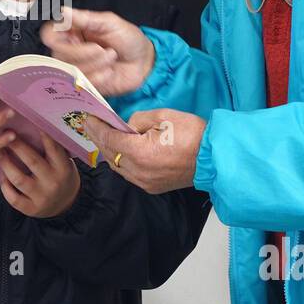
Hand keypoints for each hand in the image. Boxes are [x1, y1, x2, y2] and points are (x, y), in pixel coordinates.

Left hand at [0, 133, 80, 218]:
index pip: (53, 149)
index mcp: (63, 168)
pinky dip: (5, 185)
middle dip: (16, 145)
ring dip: (5, 163)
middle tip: (5, 132)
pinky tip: (2, 175)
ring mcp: (41, 197)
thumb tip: (34, 125)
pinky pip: (13, 198)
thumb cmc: (62, 176)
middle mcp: (52, 182)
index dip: (42, 135)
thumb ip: (53, 150)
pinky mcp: (31, 209)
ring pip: (18, 178)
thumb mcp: (64, 163)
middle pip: (31, 161)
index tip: (30, 119)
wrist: (67, 205)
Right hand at [39, 6, 154, 97]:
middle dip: (84, 53)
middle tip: (104, 49)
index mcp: (72, 32)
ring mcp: (77, 70)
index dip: (56, 38)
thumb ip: (86, 18)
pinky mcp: (85, 86)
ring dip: (95, 64)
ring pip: (71, 71)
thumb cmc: (128, 39)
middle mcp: (70, 51)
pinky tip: (109, 72)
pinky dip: (99, 77)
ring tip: (112, 57)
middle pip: (59, 55)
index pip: (50, 35)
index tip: (75, 36)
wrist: (145, 62)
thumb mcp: (110, 23)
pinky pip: (82, 84)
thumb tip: (63, 11)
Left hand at [81, 108, 205, 194]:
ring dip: (110, 152)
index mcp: (140, 152)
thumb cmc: (193, 134)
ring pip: (117, 167)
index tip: (88, 118)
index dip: (96, 128)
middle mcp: (139, 171)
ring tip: (105, 137)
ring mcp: (145, 182)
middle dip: (100, 139)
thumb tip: (127, 127)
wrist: (215, 158)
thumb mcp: (164, 116)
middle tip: (92, 125)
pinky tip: (121, 152)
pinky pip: (129, 175)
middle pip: (110, 155)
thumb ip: (138, 120)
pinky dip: (122, 163)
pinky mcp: (152, 187)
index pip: (109, 139)